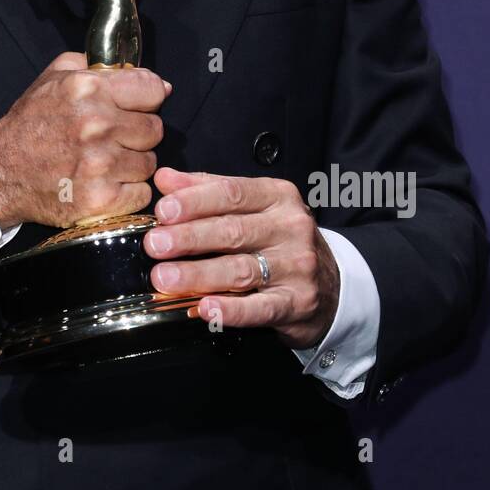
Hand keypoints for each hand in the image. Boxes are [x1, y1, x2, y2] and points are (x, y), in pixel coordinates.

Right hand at [0, 52, 170, 232]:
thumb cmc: (30, 122)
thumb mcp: (54, 77)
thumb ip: (98, 65)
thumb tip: (154, 81)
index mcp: (88, 89)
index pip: (153, 89)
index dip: (149, 98)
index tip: (141, 105)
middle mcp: (96, 125)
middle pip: (155, 129)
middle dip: (140, 132)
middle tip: (118, 137)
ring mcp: (99, 164)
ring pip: (150, 163)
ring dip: (134, 163)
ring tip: (108, 161)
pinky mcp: (100, 200)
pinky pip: (141, 193)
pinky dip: (129, 192)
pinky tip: (107, 183)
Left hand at [142, 167, 339, 349]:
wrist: (333, 285)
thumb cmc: (282, 241)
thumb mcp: (253, 206)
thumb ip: (209, 190)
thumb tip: (165, 179)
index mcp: (277, 197)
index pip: (232, 193)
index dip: (194, 201)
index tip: (164, 210)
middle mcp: (291, 228)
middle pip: (233, 230)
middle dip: (189, 238)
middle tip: (156, 245)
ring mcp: (297, 266)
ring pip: (241, 269)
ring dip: (198, 274)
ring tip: (165, 277)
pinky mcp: (298, 303)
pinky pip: (260, 308)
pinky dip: (231, 310)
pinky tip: (205, 308)